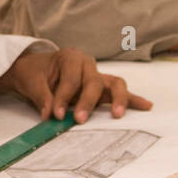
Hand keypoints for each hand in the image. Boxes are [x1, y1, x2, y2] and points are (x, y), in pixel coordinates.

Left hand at [0, 48, 152, 122]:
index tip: (56, 114)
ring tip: (118, 114)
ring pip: (114, 84)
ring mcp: (97, 76)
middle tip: (80, 119)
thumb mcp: (31, 82)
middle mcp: (87, 64)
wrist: (35, 70)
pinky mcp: (102, 88)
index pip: (71, 79)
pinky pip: (119, 92)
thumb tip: (50, 114)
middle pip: (94, 82)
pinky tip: (146, 106)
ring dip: (118, 100)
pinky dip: (133, 99)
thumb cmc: (34, 73)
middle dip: (88, 102)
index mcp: (70, 58)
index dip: (64, 97)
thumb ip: (42, 96)